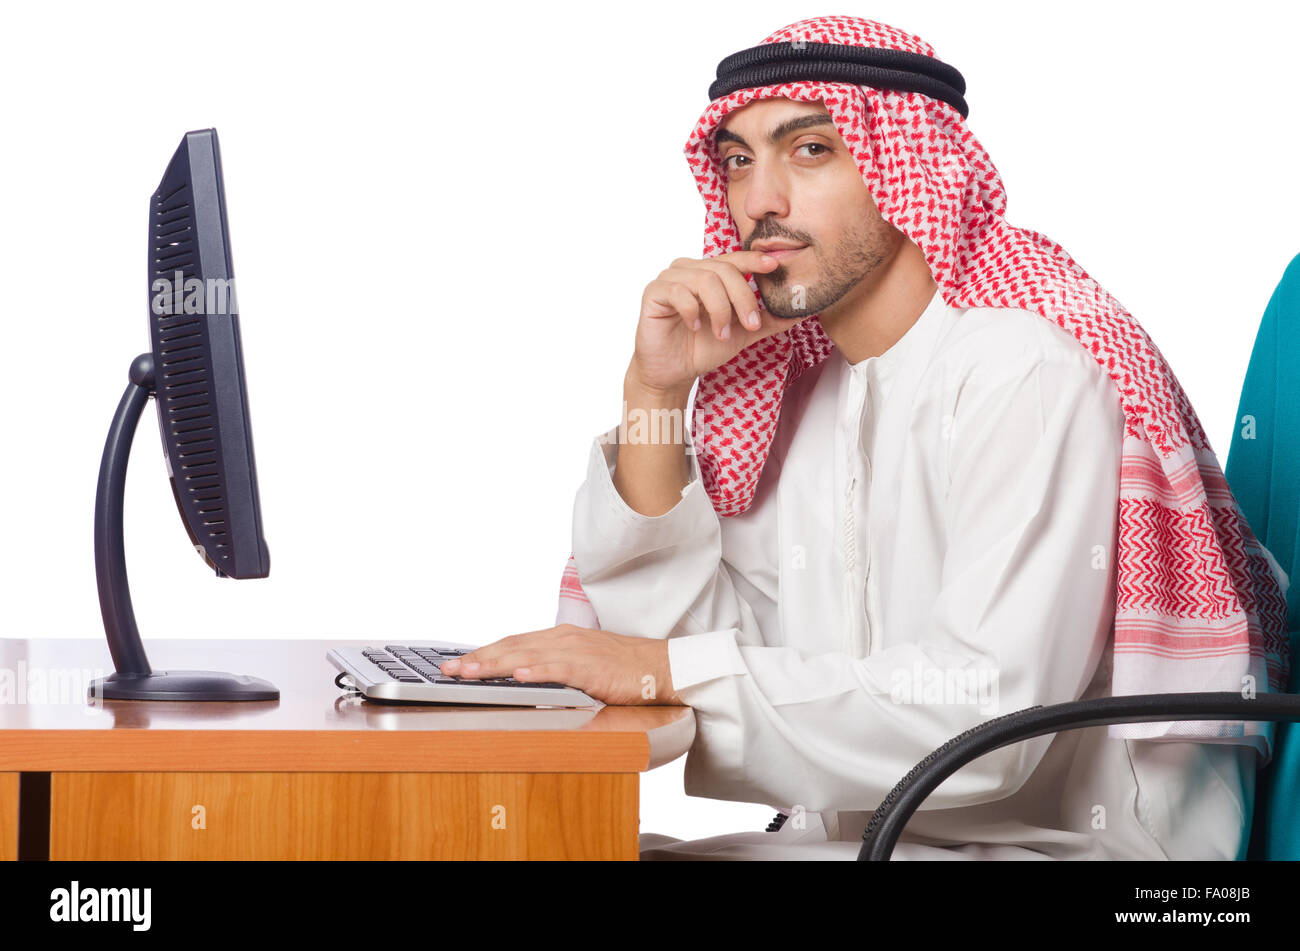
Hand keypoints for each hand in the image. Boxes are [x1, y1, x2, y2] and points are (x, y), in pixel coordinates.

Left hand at [438, 624, 682, 705]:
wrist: (661, 667)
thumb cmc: (624, 669)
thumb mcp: (582, 663)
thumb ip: (553, 668)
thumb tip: (524, 679)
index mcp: (559, 638)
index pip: (512, 643)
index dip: (483, 653)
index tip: (456, 662)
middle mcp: (563, 640)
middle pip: (512, 647)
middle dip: (478, 658)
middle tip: (449, 669)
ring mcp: (577, 652)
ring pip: (527, 656)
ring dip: (495, 664)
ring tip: (470, 672)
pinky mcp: (592, 668)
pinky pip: (559, 670)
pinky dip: (537, 672)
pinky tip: (519, 676)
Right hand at [629, 250, 811, 395]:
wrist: (673, 373)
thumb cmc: (702, 348)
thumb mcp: (742, 334)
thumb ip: (768, 320)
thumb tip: (803, 312)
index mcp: (709, 273)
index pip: (735, 259)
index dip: (754, 259)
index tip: (774, 266)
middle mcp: (689, 270)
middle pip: (723, 269)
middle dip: (742, 298)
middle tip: (750, 325)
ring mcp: (670, 279)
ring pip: (704, 279)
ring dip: (719, 309)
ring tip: (721, 334)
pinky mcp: (654, 293)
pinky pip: (678, 291)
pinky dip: (692, 310)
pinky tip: (695, 327)